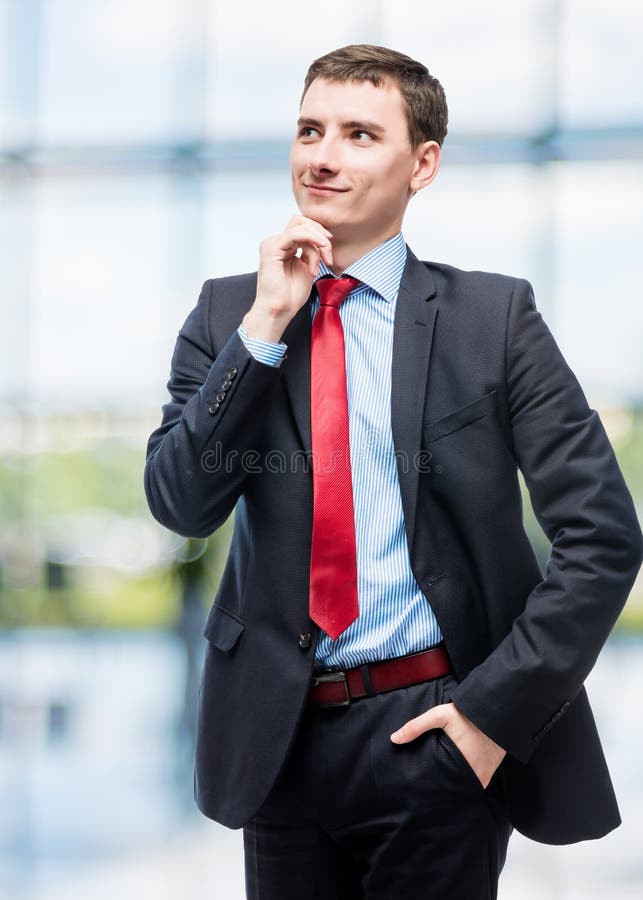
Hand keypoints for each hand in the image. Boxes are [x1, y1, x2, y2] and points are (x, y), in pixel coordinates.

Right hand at [242, 215, 333, 342]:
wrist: (279, 310)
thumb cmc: (291, 295)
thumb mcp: (308, 267)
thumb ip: (312, 251)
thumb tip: (322, 238)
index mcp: (284, 246)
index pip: (303, 227)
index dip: (320, 234)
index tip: (329, 251)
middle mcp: (276, 242)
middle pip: (302, 221)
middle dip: (320, 235)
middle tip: (328, 256)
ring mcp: (272, 243)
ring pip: (301, 226)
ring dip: (318, 243)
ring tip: (322, 263)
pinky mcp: (271, 248)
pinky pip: (295, 233)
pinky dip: (311, 242)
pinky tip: (317, 258)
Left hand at [390, 701, 505, 788]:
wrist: (496, 713)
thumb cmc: (468, 714)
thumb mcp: (440, 716)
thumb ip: (417, 726)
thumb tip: (394, 739)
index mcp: (459, 765)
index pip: (438, 783)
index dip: (426, 784)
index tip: (415, 785)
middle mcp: (473, 777)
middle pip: (449, 788)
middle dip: (437, 786)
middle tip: (423, 785)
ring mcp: (482, 778)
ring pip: (460, 787)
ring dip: (451, 784)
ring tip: (437, 781)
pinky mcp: (488, 776)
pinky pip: (471, 784)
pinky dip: (463, 781)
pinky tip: (452, 776)